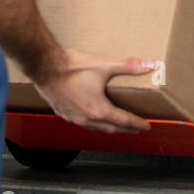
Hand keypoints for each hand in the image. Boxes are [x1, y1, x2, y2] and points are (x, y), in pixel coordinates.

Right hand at [32, 48, 155, 133]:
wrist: (45, 66)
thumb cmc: (72, 67)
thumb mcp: (104, 64)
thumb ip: (128, 66)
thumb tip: (149, 64)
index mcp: (99, 110)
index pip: (124, 121)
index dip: (137, 123)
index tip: (146, 126)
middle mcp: (87, 119)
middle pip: (111, 129)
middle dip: (126, 129)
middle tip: (136, 128)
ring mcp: (74, 118)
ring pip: (96, 129)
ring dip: (109, 128)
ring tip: (117, 125)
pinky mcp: (64, 113)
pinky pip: (83, 124)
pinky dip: (94, 124)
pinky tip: (93, 118)